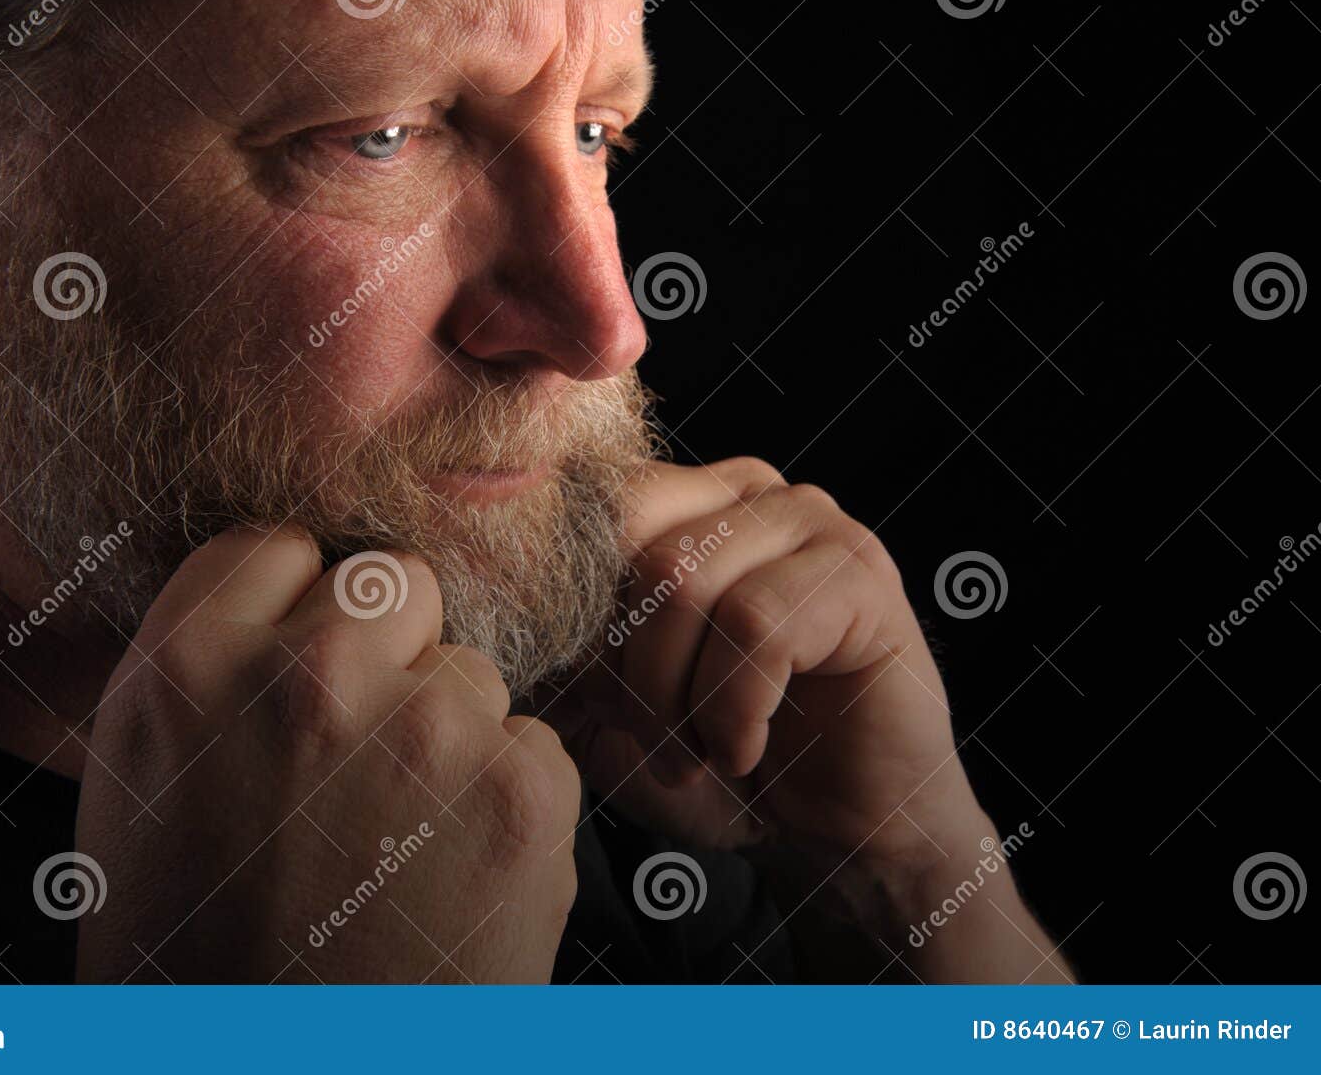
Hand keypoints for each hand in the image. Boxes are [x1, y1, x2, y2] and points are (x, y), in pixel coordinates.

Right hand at [73, 528, 579, 982]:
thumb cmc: (198, 957)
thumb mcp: (144, 786)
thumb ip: (209, 670)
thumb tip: (284, 589)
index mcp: (187, 665)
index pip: (279, 549)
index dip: (293, 609)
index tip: (297, 665)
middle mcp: (309, 676)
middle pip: (393, 580)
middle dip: (388, 648)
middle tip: (361, 752)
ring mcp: (425, 729)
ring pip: (469, 672)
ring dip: (448, 736)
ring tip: (398, 844)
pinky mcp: (522, 792)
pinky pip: (531, 745)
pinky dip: (507, 802)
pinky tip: (454, 877)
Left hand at [550, 457, 983, 878]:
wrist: (838, 837)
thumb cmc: (717, 766)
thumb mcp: (605, 708)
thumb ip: (554, 647)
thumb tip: (468, 601)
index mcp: (679, 502)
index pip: (583, 507)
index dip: (561, 609)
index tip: (569, 694)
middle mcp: (743, 490)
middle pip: (623, 543)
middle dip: (615, 663)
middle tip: (642, 739)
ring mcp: (808, 520)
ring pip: (682, 581)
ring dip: (672, 697)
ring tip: (694, 755)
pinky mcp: (860, 572)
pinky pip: (755, 623)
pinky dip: (732, 709)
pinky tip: (744, 750)